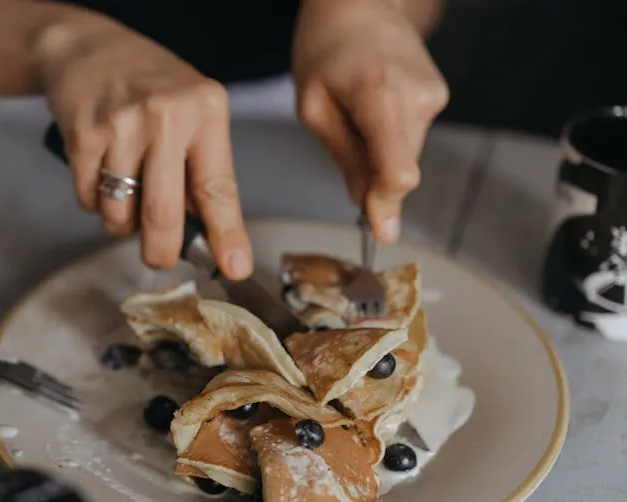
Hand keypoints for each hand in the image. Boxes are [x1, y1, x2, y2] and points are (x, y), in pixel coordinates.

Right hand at [37, 19, 251, 278]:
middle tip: (160, 257)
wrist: (87, 48)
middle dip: (161, 251)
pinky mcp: (84, 136)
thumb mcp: (193, 111)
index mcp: (206, 111)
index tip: (234, 267)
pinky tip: (102, 175)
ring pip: (121, 214)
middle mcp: (167, 116)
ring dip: (122, 223)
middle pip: (163, 214)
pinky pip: (90, 200)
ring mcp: (122, 126)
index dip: (226, 234)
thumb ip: (201, 167)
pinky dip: (96, 203)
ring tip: (126, 195)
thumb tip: (207, 234)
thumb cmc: (148, 85)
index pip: (218, 187)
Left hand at [292, 0, 448, 241]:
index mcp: (381, 98)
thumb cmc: (326, 47)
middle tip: (346, 158)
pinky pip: (411, 137)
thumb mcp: (313, 107)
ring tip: (356, 119)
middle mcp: (417, 99)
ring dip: (380, 155)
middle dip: (374, 180)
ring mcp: (432, 97)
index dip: (388, 205)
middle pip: (401, 170)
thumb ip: (344, 158)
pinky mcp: (437, 96)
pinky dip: (389, 138)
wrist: (359, 2)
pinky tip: (372, 112)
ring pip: (406, 155)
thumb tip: (365, 204)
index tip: (380, 229)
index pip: (398, 171)